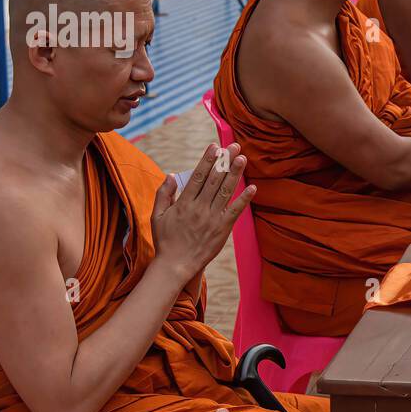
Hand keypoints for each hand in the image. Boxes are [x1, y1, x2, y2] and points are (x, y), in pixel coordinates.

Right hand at [151, 144, 255, 285]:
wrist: (175, 265)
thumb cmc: (165, 240)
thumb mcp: (157, 216)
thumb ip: (163, 194)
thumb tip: (171, 175)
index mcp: (184, 203)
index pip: (198, 176)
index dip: (207, 160)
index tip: (214, 147)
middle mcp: (199, 208)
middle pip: (214, 180)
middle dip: (224, 161)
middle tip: (234, 146)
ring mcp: (212, 218)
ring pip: (225, 191)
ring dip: (235, 174)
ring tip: (242, 158)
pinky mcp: (222, 229)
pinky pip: (235, 211)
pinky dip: (244, 199)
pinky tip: (252, 187)